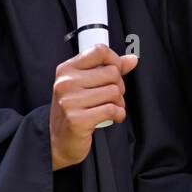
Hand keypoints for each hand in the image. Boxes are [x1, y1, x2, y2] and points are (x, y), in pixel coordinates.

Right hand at [50, 44, 138, 169]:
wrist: (59, 141)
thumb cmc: (74, 110)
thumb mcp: (86, 85)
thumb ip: (108, 69)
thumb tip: (132, 60)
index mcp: (67, 70)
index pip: (99, 51)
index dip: (115, 60)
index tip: (117, 70)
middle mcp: (66, 83)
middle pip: (112, 73)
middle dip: (119, 86)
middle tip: (111, 96)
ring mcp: (70, 101)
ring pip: (115, 92)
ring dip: (119, 102)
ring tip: (109, 107)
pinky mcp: (78, 119)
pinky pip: (112, 110)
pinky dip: (119, 114)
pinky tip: (113, 117)